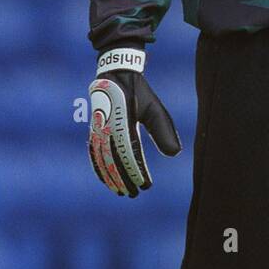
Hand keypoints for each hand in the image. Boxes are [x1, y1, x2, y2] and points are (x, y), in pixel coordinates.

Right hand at [88, 46, 180, 196]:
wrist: (115, 74)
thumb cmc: (139, 93)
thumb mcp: (155, 110)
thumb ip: (163, 132)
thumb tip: (174, 154)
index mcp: (124, 123)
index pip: (131, 154)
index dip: (137, 171)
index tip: (145, 186)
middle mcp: (108, 128)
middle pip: (115, 160)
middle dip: (124, 179)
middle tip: (134, 194)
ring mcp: (98, 129)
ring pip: (102, 159)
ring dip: (111, 177)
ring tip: (120, 191)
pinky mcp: (94, 130)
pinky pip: (93, 152)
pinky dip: (99, 167)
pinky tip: (105, 179)